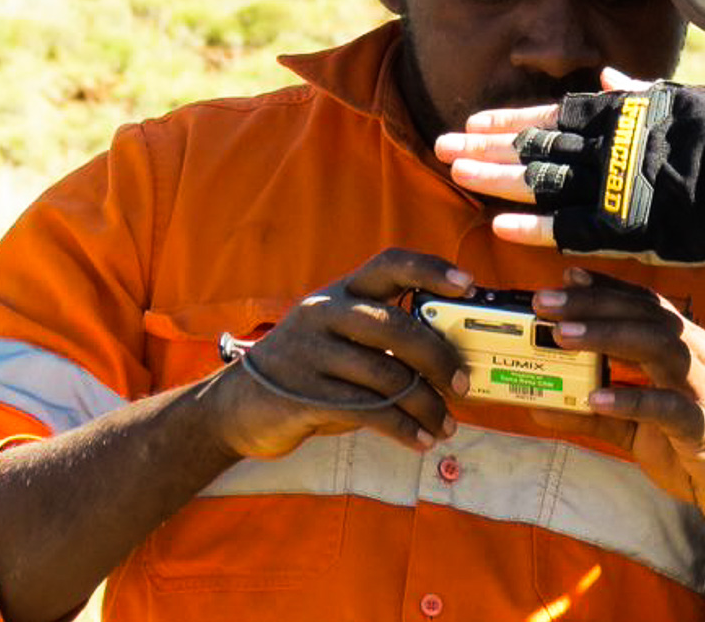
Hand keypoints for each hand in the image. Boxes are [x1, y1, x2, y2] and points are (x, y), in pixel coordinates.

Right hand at [210, 249, 472, 458]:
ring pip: (388, 376)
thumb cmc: (307, 372)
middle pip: (398, 326)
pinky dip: (402, 428)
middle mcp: (324, 313)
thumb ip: (383, 340)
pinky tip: (419, 440)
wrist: (236, 408)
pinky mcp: (303, 394)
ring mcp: (310, 352)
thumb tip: (451, 359)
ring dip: (426, 406)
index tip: (468, 285)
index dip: (432, 270)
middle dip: (439, 359)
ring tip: (445, 426)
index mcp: (340, 293)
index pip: (390, 264)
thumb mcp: (338, 340)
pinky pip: (368, 410)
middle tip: (463, 385)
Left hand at [435, 69, 704, 265]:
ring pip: (541, 180)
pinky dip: (534, 227)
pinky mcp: (628, 225)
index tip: (472, 122)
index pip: (550, 114)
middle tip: (440, 147)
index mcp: (620, 113)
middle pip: (533, 145)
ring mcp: (615, 185)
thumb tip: (602, 78)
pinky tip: (498, 225)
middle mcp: (609, 144)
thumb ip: (637, 94)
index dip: (507, 120)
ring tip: (454, 175)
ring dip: (493, 178)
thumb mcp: (684, 99)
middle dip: (483, 146)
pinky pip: (570, 228)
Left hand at [522, 269, 704, 534]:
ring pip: (659, 348)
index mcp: (691, 352)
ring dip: (608, 337)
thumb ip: (598, 415)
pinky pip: (670, 409)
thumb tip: (540, 405)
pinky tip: (595, 398)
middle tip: (545, 302)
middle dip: (594, 305)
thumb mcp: (643, 432)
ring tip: (563, 335)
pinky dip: (633, 400)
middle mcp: (702, 361)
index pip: (647, 308)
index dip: (608, 289)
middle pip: (646, 318)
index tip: (567, 276)